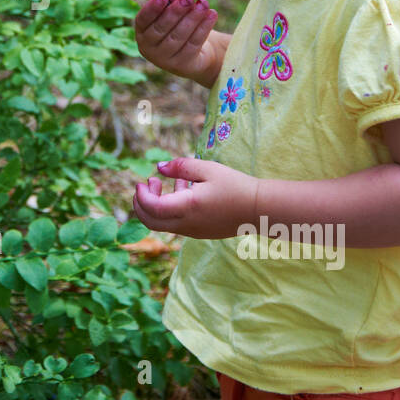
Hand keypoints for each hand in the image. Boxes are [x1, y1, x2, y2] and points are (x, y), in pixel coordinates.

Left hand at [132, 157, 258, 239]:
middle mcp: (187, 224)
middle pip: (151, 223)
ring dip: (156, 205)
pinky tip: (182, 188)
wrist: (258, 209)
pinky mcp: (200, 232)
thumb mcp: (207, 169)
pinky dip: (170, 209)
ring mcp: (193, 231)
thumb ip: (180, 167)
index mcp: (187, 208)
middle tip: (146, 185)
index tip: (143, 180)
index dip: (142, 195)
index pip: (152, 208)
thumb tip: (159, 167)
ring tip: (163, 182)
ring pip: (162, 224)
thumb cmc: (234, 185)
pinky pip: (176, 223)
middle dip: (141, 204)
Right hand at [134, 0, 226, 87]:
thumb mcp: (172, 11)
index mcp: (142, 33)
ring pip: (179, 36)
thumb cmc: (177, 27)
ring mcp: (165, 60)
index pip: (143, 20)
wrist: (192, 55)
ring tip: (203, 4)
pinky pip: (193, 44)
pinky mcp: (183, 65)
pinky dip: (204, 28)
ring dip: (192, 18)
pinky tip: (212, 14)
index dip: (152, 8)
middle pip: (162, 29)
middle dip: (175, 12)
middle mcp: (149, 49)